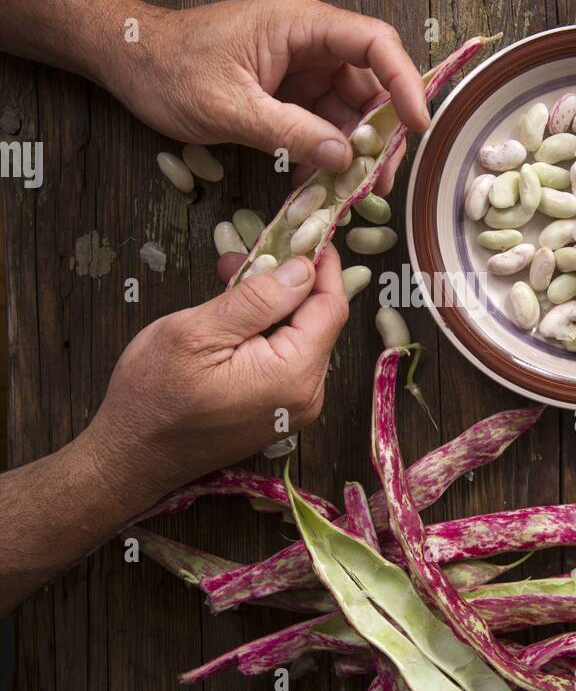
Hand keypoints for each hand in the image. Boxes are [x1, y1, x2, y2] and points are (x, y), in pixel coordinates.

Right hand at [84, 247, 347, 511]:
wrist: (130, 458)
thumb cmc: (153, 397)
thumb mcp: (197, 333)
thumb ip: (257, 300)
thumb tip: (304, 269)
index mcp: (293, 374)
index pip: (330, 307)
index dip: (322, 265)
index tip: (307, 231)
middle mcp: (306, 395)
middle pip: (317, 321)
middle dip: (287, 281)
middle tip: (245, 254)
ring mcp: (294, 408)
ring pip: (299, 337)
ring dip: (271, 304)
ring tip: (227, 280)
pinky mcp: (277, 413)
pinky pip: (285, 359)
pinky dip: (264, 331)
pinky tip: (231, 316)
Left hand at [109, 0, 428, 177]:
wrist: (128, 60)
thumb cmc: (170, 70)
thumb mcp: (229, 108)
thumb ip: (288, 132)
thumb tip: (344, 157)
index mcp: (300, 25)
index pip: (374, 43)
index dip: (404, 82)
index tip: (417, 125)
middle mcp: (309, 42)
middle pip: (369, 82)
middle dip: (380, 132)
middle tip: (379, 180)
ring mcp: (299, 67)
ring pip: (348, 109)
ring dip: (353, 151)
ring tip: (351, 192)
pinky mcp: (287, 91)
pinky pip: (321, 122)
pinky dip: (324, 153)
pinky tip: (317, 184)